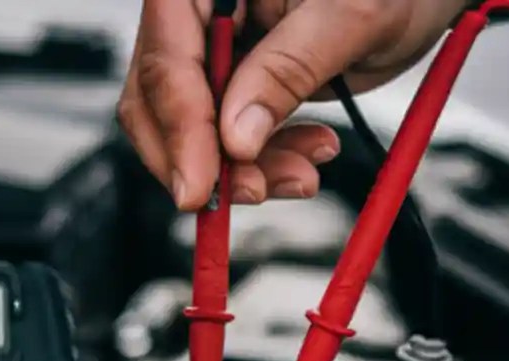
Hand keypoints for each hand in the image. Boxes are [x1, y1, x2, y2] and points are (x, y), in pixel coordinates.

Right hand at [117, 0, 469, 210]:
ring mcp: (215, 50)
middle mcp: (198, 13)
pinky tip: (307, 159)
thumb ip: (285, 71)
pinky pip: (226, 138)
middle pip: (158, 99)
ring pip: (190, 129)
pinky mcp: (238, 83)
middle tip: (250, 194)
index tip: (199, 189)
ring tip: (303, 176)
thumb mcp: (350, 16)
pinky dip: (263, 162)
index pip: (165, 58)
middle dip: (203, 158)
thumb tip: (234, 140)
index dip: (179, 128)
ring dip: (242, 169)